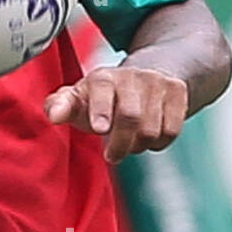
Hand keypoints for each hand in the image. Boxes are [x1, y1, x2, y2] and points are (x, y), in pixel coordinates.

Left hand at [44, 65, 188, 162]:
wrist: (143, 77)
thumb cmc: (101, 98)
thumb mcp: (78, 100)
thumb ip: (60, 107)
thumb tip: (54, 115)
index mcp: (102, 78)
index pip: (102, 91)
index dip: (101, 110)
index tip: (99, 129)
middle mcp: (132, 75)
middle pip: (131, 117)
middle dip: (120, 144)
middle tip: (112, 156)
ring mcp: (157, 81)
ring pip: (152, 129)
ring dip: (138, 146)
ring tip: (128, 142)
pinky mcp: (178, 90)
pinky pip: (171, 130)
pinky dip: (158, 143)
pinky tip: (147, 137)